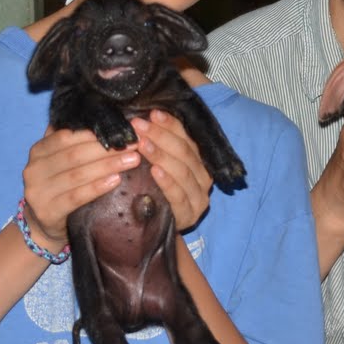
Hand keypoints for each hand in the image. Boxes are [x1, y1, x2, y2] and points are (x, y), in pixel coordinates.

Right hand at [21, 126, 143, 250]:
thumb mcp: (60, 161)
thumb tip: (106, 118)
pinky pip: (75, 197)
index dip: (95, 133)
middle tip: (135, 145)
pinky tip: (116, 180)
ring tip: (133, 160)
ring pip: (77, 175)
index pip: (66, 137)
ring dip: (108, 166)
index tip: (124, 130)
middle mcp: (33, 169)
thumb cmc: (60, 186)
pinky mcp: (47, 212)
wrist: (43, 224)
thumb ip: (73, 142)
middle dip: (107, 149)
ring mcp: (38, 192)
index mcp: (38, 151)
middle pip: (74, 155)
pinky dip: (96, 187)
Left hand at [131, 111, 212, 231]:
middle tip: (139, 126)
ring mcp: (199, 198)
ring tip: (142, 144)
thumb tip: (145, 117)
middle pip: (185, 152)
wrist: (153, 230)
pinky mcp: (189, 216)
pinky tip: (154, 171)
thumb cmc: (154, 192)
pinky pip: (178, 196)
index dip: (171, 125)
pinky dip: (167, 182)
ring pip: (183, 171)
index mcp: (200, 161)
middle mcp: (204, 178)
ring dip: (161, 155)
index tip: (152, 113)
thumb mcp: (158, 165)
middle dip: (161, 136)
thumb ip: (159, 144)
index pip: (188, 138)